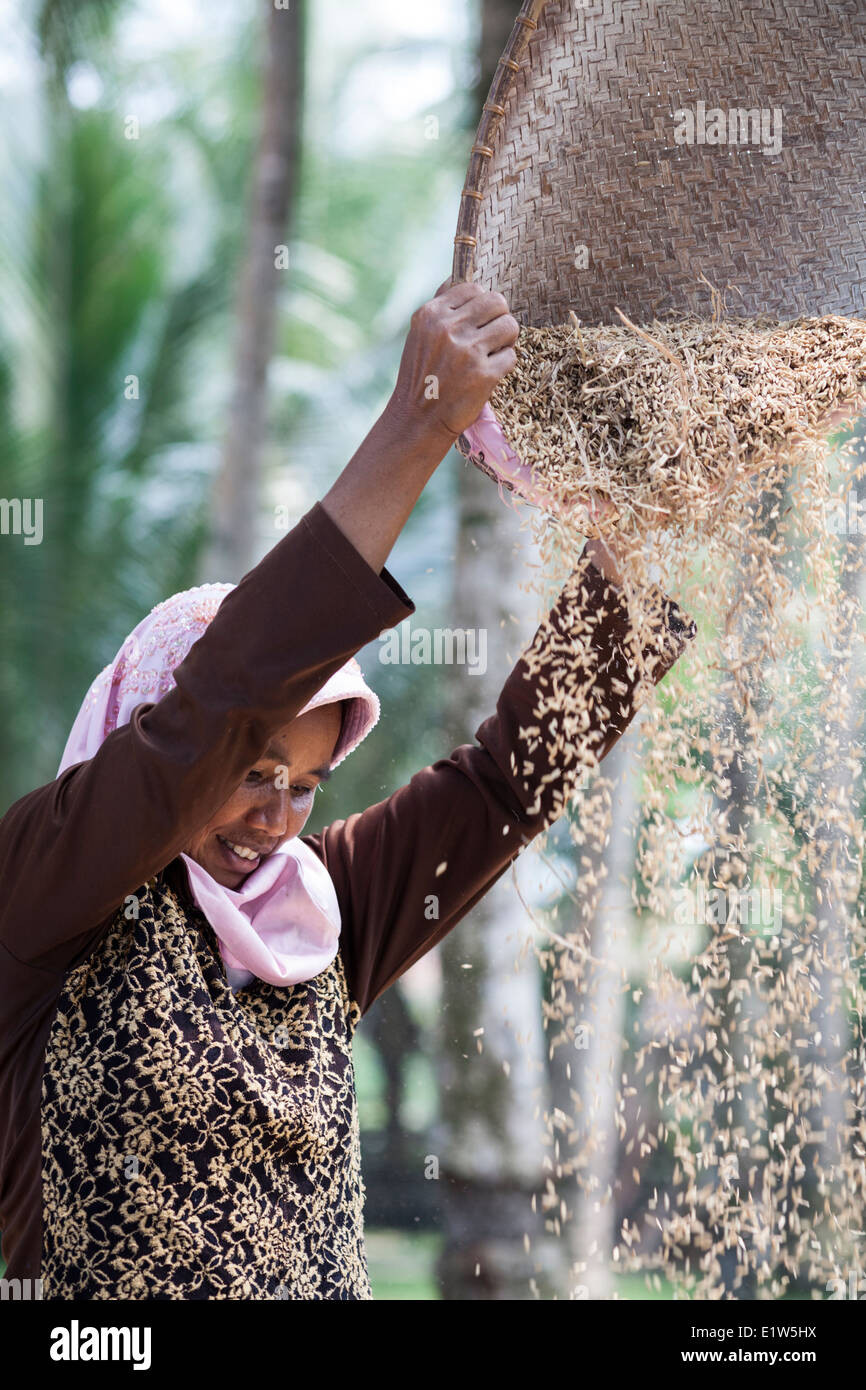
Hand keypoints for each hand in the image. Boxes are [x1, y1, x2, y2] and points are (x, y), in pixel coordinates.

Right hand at [385, 280, 519, 446]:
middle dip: (499, 318)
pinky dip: (504, 366)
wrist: (417, 419)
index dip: (482, 304)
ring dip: (506, 340)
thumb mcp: (419, 335)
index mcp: (431, 314)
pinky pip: (511, 356)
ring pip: (510, 326)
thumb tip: (462, 281)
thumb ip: (441, 308)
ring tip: (492, 354)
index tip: (478, 321)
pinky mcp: (484, 375)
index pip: (474, 288)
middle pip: (497, 302)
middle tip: (492, 336)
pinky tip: (489, 374)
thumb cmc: (422, 376)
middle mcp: (448, 328)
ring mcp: (468, 352)